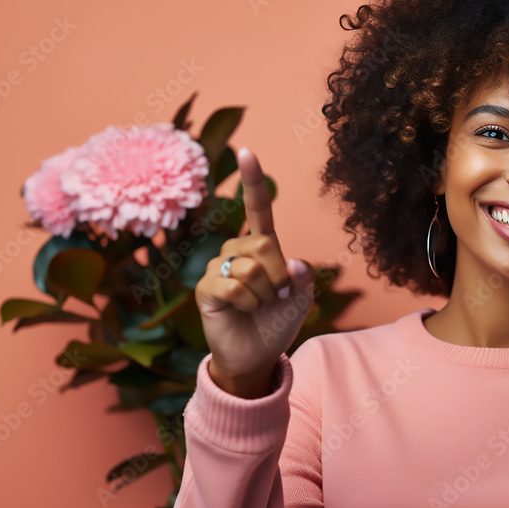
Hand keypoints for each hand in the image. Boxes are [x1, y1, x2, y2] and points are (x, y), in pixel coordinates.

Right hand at [194, 147, 314, 397]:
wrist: (257, 356)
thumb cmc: (277, 323)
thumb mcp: (300, 300)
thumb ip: (302, 279)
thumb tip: (294, 262)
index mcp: (261, 246)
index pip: (257, 207)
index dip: (252, 181)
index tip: (246, 151)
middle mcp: (236, 251)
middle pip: (262, 244)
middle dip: (279, 276)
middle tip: (277, 297)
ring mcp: (218, 268)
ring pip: (250, 268)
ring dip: (265, 294)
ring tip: (258, 306)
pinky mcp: (206, 288)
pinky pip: (234, 286)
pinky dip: (248, 303)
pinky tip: (242, 311)